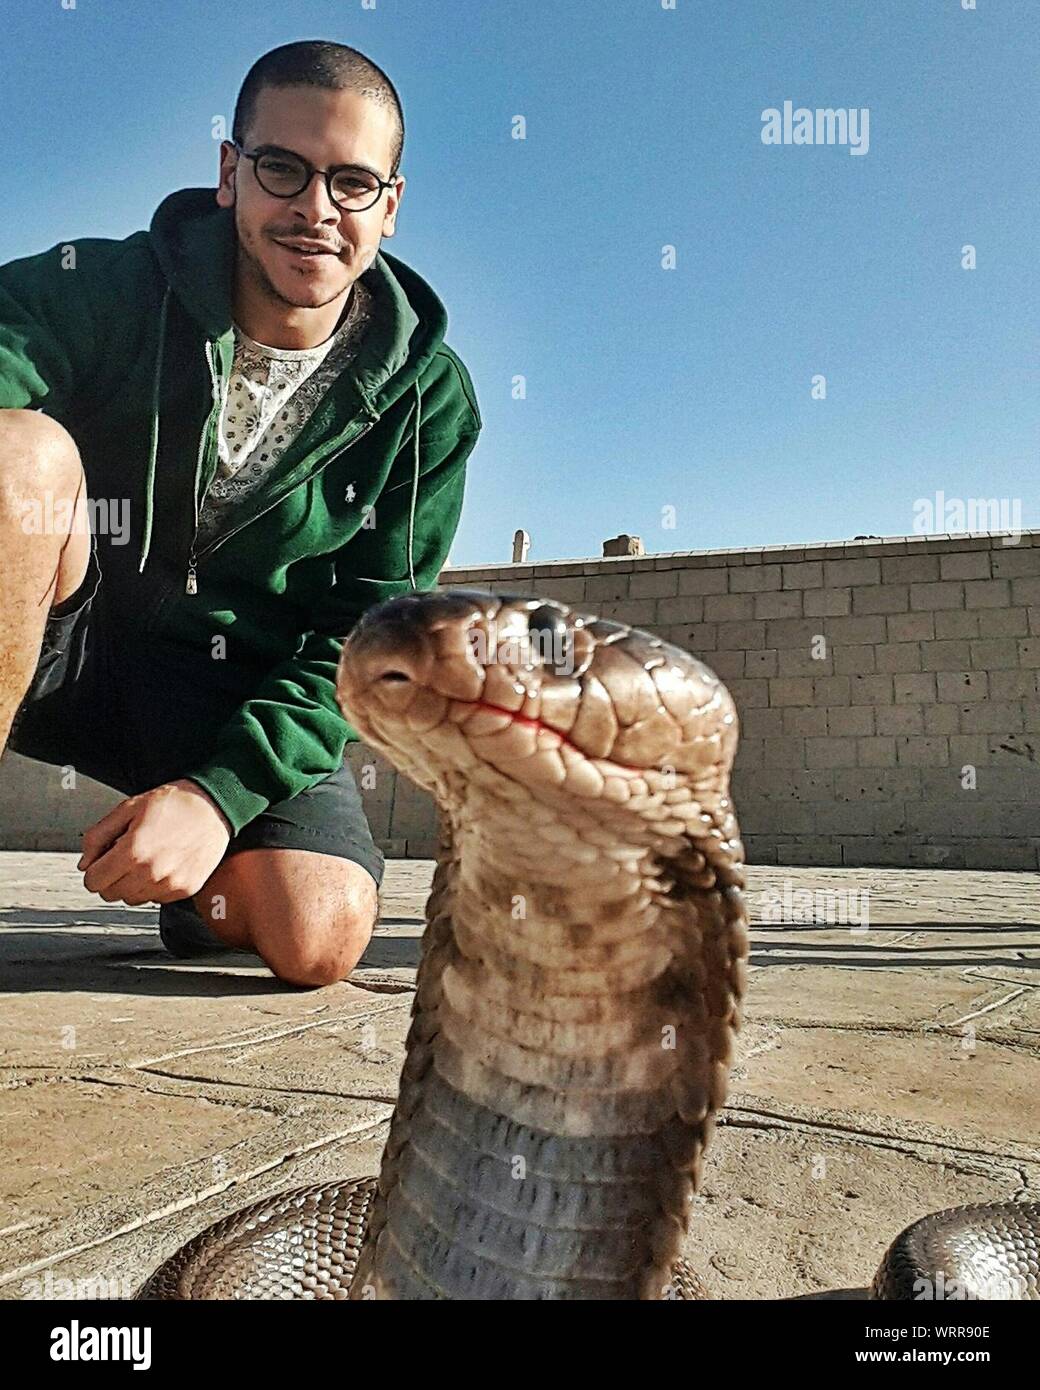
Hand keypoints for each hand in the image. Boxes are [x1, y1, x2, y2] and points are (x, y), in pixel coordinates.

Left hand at [78, 780, 232, 905]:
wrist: (214, 806)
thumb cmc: (174, 803)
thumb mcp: (127, 808)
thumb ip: (98, 836)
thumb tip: (85, 863)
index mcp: (132, 851)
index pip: (93, 882)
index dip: (94, 869)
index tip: (103, 860)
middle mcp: (151, 872)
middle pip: (110, 895)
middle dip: (111, 877)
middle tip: (125, 857)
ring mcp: (170, 883)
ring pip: (132, 899)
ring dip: (132, 883)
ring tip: (147, 859)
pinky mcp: (185, 889)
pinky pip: (156, 899)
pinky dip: (154, 886)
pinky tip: (163, 864)